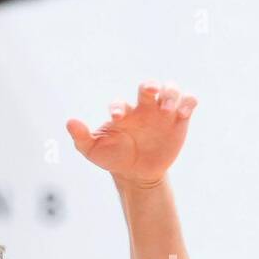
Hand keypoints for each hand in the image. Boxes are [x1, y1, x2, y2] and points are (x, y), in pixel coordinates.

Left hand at [67, 81, 197, 186]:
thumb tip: (69, 122)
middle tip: (149, 91)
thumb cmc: (113, 158)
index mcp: (123, 113)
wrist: (136, 173)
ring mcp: (162, 112)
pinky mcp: (180, 119)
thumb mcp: (94, 151)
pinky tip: (183, 113)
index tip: (117, 118)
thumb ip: (81, 137)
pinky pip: (188, 102)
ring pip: (171, 89)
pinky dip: (189, 102)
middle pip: (148, 86)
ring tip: (167, 109)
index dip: (117, 107)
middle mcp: (143, 108)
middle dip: (149, 85)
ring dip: (170, 93)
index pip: (120, 103)